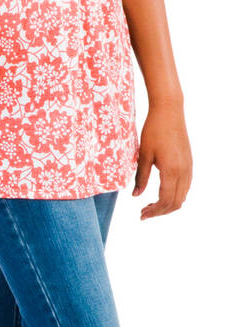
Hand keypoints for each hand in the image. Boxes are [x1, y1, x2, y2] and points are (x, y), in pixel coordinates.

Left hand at [132, 101, 191, 217]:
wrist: (169, 111)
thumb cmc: (153, 131)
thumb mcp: (143, 155)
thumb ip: (141, 177)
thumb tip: (136, 195)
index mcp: (172, 171)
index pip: (165, 200)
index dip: (154, 211)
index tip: (141, 215)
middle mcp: (184, 171)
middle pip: (176, 202)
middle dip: (160, 212)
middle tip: (143, 213)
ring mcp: (189, 167)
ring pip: (182, 196)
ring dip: (168, 205)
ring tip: (150, 205)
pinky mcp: (189, 162)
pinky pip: (185, 186)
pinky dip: (175, 195)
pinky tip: (162, 193)